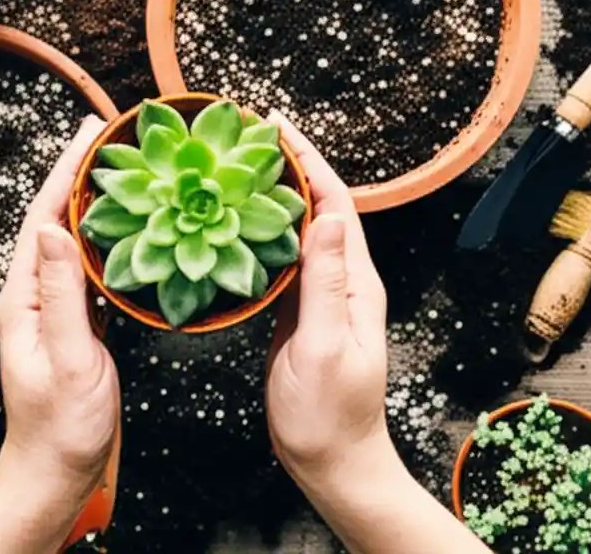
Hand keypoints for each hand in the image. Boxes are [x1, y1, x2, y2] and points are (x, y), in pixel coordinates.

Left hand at [0, 116, 118, 553]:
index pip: (42, 218)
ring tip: (126, 171)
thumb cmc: (62, 426)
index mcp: (23, 298)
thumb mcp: (66, 356)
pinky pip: (90, 270)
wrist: (56, 473)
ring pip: (74, 242)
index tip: (90, 131)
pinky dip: (109, 242)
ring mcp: (51, 310)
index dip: (65, 171)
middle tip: (113, 137)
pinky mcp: (73, 326)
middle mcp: (32, 296)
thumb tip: (56, 228)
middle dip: (81, 175)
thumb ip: (62, 293)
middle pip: (55, 220)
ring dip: (96, 204)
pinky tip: (131, 232)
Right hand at [265, 112, 395, 492]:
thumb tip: (327, 217)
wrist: (333, 462)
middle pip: (319, 207)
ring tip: (236, 164)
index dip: (308, 161)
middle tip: (247, 134)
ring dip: (273, 193)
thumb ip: (326, 283)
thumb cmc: (328, 415)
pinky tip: (235, 222)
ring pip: (299, 230)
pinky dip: (261, 231)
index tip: (276, 127)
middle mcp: (343, 282)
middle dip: (289, 165)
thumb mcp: (324, 346)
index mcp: (355, 284)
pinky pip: (283, 259)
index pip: (336, 205)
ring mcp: (322, 297)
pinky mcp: (301, 313)